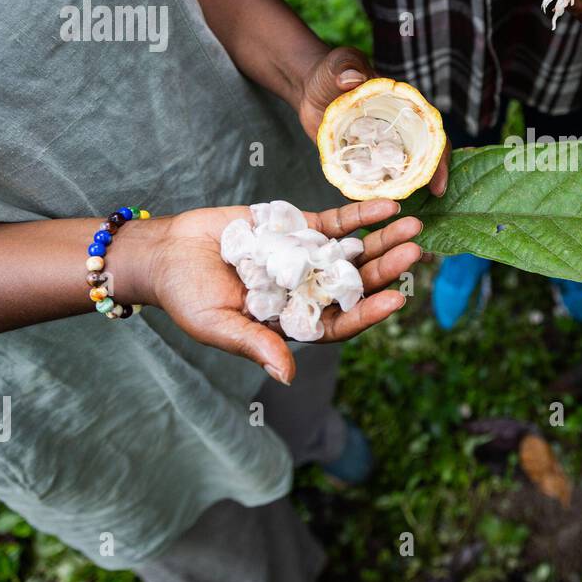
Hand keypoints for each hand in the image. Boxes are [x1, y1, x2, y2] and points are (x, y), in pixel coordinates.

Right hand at [137, 201, 423, 383]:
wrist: (167, 252)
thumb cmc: (187, 297)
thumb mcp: (217, 324)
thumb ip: (254, 343)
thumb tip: (286, 375)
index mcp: (295, 322)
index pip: (340, 322)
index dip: (368, 312)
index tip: (395, 301)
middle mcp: (309, 291)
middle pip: (357, 283)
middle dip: (386, 269)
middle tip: (414, 254)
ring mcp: (309, 258)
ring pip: (356, 251)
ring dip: (384, 239)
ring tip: (413, 227)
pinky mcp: (301, 228)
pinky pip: (338, 222)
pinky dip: (362, 215)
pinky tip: (388, 207)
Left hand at [295, 48, 449, 196]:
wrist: (309, 88)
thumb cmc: (331, 70)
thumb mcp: (340, 62)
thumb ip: (346, 67)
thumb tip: (352, 79)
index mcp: (403, 106)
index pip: (430, 131)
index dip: (439, 154)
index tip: (439, 177)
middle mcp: (397, 129)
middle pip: (423, 156)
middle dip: (430, 176)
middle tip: (434, 196)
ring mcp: (381, 144)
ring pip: (400, 170)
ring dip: (404, 187)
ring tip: (402, 205)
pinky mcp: (362, 156)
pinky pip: (373, 175)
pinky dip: (375, 189)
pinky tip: (374, 203)